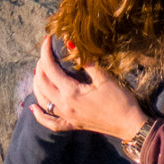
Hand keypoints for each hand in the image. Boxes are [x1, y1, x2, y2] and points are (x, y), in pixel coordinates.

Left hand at [28, 37, 149, 139]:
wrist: (129, 124)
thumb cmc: (120, 100)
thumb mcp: (104, 78)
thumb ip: (86, 62)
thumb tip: (71, 44)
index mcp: (71, 92)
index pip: (50, 69)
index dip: (46, 52)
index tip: (48, 38)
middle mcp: (64, 106)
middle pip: (42, 83)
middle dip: (41, 65)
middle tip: (47, 52)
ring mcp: (67, 117)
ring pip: (43, 100)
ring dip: (37, 84)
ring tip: (39, 71)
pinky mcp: (72, 125)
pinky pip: (50, 122)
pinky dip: (40, 115)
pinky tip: (34, 108)